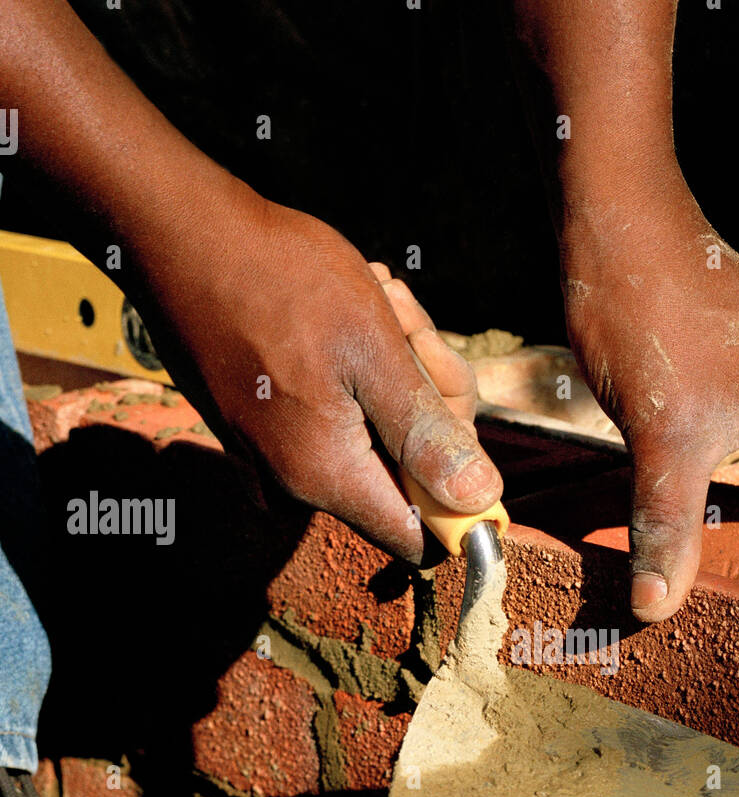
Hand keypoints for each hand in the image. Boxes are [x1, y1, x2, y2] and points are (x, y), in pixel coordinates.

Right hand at [125, 184, 498, 563]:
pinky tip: (342, 320)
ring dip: (395, 374)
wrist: (177, 233)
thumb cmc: (279, 281)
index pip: (419, 538)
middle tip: (410, 329)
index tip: (454, 425)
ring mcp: (270, 459)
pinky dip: (354, 371)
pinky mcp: (256, 429)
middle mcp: (295, 484)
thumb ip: (426, 437)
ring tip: (377, 303)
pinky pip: (332, 419)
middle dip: (427, 405)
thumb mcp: (376, 353)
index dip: (456, 497)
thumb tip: (478, 502)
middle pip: (402, 480)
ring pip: (373, 438)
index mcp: (328, 477)